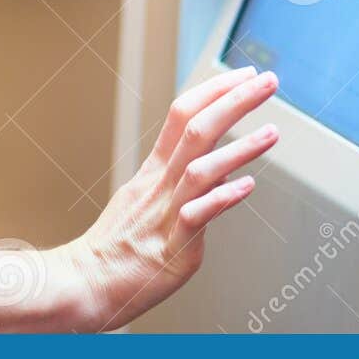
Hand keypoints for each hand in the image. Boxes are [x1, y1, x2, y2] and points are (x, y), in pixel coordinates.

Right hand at [64, 66, 279, 330]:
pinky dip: (222, 198)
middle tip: (266, 81)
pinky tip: (247, 186)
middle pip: (195, 128)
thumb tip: (227, 165)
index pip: (181, 114)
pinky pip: (197, 216)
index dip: (214, 91)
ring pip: (200, 168)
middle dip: (234, 101)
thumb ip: (187, 182)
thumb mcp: (148, 201)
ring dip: (239, 147)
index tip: (244, 76)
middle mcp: (160, 185)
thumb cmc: (117, 247)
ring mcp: (165, 214)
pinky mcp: (172, 248)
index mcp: (153, 171)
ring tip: (273, 131)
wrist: (85, 283)